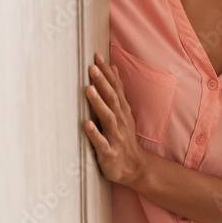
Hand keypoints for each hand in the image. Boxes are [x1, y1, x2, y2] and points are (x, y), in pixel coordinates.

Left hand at [83, 51, 145, 186]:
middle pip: (112, 98)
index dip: (106, 72)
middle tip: (91, 67)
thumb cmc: (123, 137)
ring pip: (108, 117)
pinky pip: (101, 143)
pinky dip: (95, 133)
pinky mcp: (109, 152)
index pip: (115, 87)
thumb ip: (117, 91)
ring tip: (89, 89)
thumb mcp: (123, 112)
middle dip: (102, 82)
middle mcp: (120, 120)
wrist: (134, 166)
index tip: (96, 56)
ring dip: (98, 103)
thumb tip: (113, 68)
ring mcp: (115, 136)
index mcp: (121, 110)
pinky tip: (86, 124)